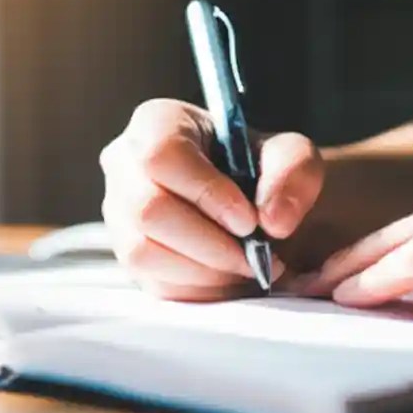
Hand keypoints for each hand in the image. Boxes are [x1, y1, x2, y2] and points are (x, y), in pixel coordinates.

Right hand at [99, 99, 324, 299]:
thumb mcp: (293, 158)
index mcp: (157, 124)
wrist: (254, 208)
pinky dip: (198, 289)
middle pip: (147, 209)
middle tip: (253, 255)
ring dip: (204, 270)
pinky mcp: (127, 257)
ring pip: (143, 252)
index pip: (161, 154)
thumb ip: (293, 173)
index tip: (248, 221)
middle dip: (208, 242)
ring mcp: (119, 215)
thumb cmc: (263, 173)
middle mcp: (124, 166)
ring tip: (243, 266)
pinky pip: (152, 282)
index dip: (205, 192)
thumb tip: (271, 219)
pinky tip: (226, 276)